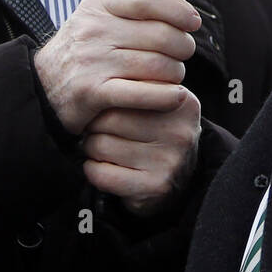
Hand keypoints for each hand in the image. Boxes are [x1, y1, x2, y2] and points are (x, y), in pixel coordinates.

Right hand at [31, 0, 200, 134]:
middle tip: (183, 54)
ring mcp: (92, 62)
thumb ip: (131, 10)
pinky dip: (167, 96)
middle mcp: (93, 30)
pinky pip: (145, 94)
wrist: (39, 87)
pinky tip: (174, 96)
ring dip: (175, 73)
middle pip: (160, 35)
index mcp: (97, 6)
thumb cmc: (81, 52)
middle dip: (182, 46)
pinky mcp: (93, 93)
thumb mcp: (95, 19)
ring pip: (157, 65)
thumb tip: (180, 11)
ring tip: (173, 76)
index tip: (192, 21)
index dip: (177, 9)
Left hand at [81, 92, 201, 216]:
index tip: (106, 106)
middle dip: (94, 126)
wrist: (178, 180)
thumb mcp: (156, 103)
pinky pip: (101, 174)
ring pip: (100, 146)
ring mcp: (170, 161)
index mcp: (181, 101)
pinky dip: (92, 170)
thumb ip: (135, 87)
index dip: (106, 100)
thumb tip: (94, 84)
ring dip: (91, 148)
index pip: (125, 90)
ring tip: (101, 147)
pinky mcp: (155, 186)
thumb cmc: (155, 132)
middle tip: (97, 130)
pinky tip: (103, 167)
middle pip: (108, 119)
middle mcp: (179, 131)